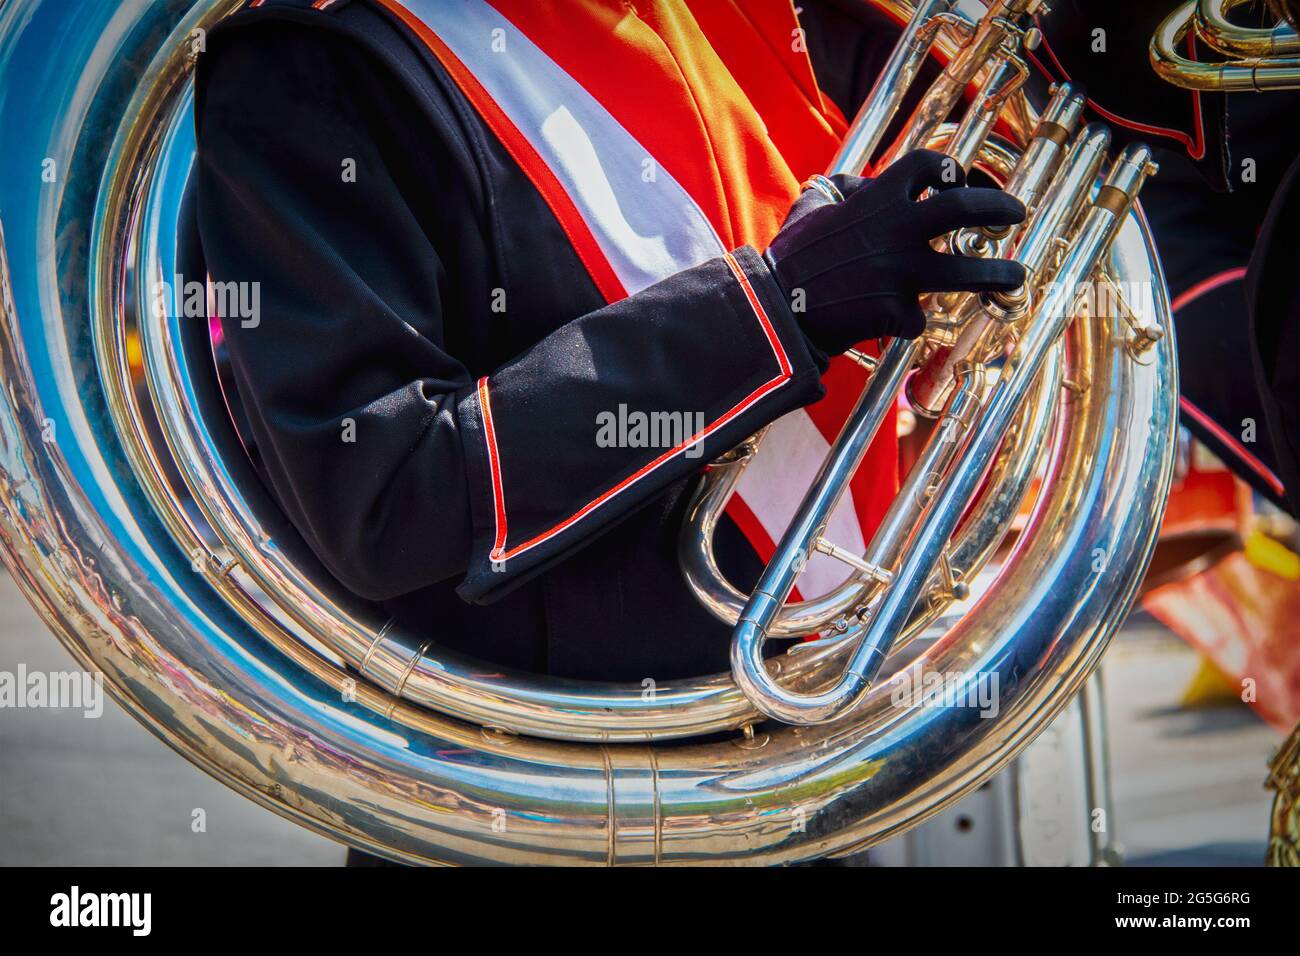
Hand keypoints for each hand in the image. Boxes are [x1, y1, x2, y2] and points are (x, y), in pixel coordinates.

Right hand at [764, 149, 1026, 356]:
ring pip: (968, 271)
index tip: (960, 181)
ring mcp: (901, 273)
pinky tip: (894, 324)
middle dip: (1000, 208)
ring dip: (999, 274)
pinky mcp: (895, 312)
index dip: (951, 170)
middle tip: (1018, 214)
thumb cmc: (788, 259)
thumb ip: (842, 192)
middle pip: (966, 210)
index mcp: (878, 200)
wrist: (774, 309)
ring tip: (1016, 276)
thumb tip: (860, 184)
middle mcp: (898, 231)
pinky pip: (917, 319)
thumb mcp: (811, 208)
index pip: (930, 166)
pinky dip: (908, 322)